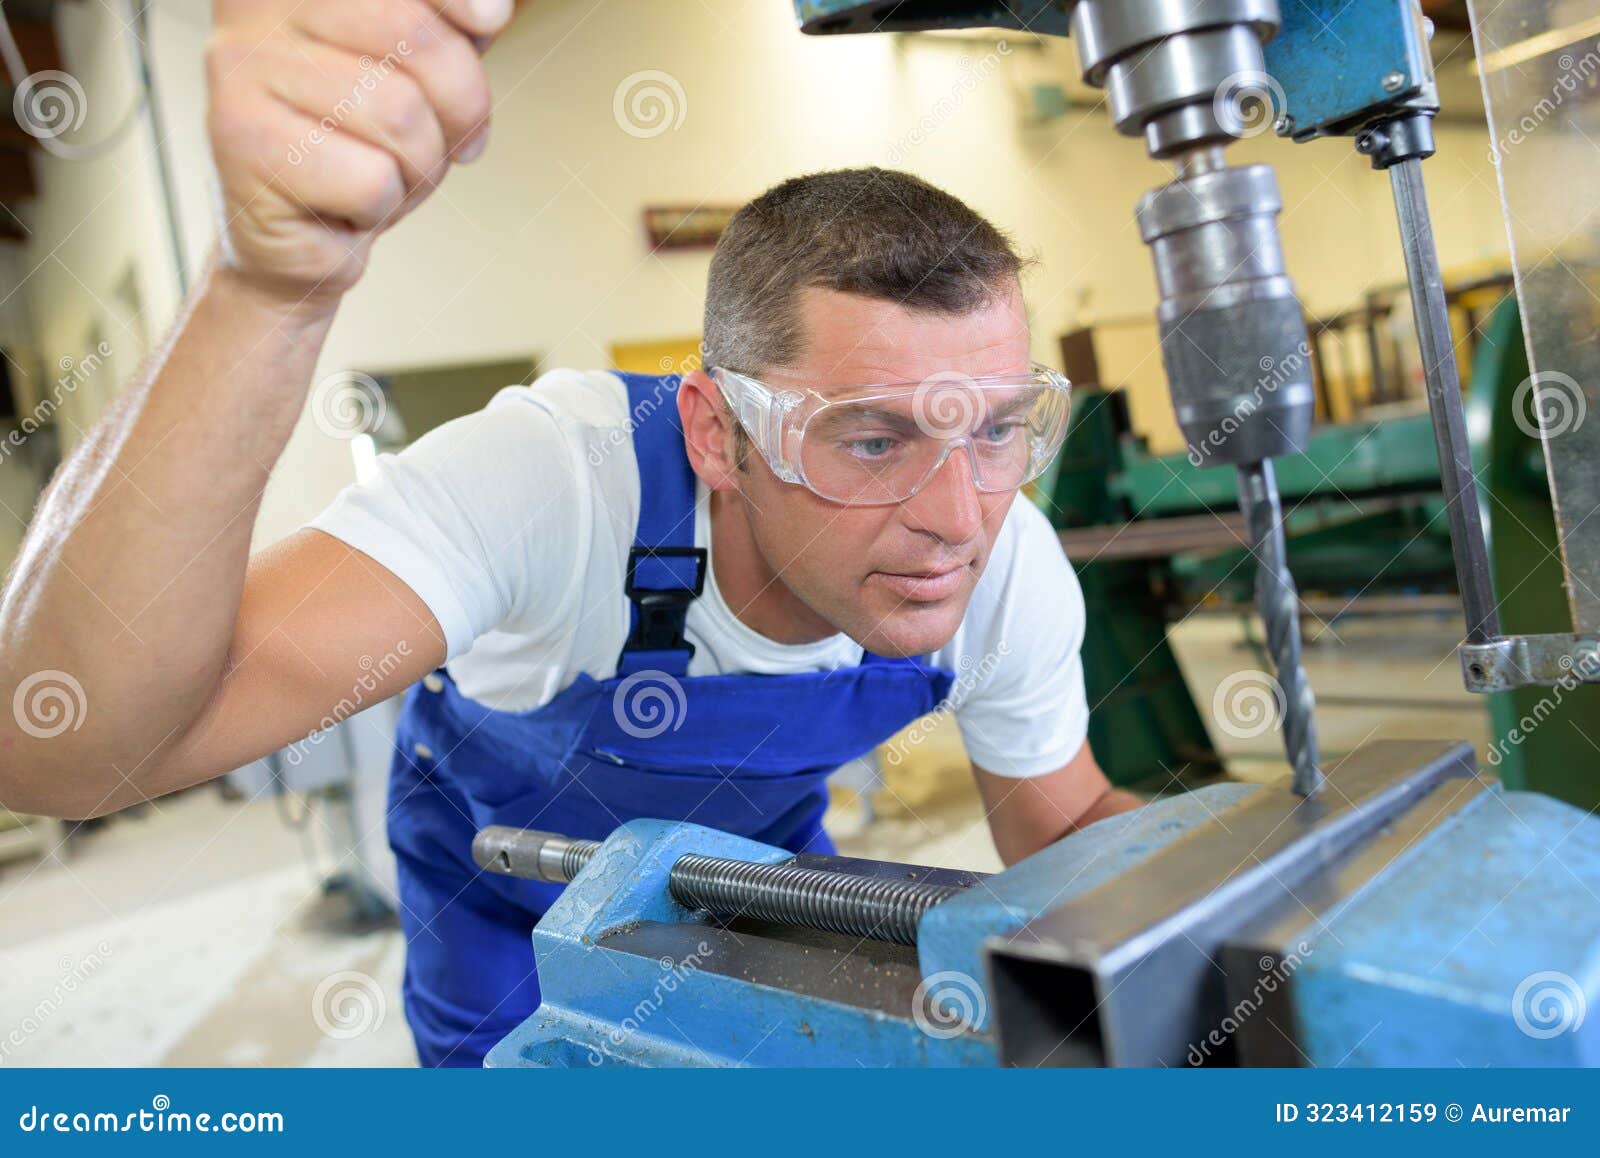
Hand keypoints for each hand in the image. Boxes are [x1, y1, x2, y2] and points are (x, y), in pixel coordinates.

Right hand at [206, 0, 513, 301]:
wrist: (298, 238)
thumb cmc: (362, 147)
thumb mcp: (418, 74)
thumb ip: (446, 30)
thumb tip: (493, 9)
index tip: (495, 19)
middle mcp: (254, 13)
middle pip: (414, 34)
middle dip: (461, 104)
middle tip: (453, 142)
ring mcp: (238, 76)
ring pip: (400, 116)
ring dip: (421, 168)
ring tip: (387, 177)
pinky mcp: (244, 150)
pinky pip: (371, 181)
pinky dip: (382, 208)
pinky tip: (346, 208)